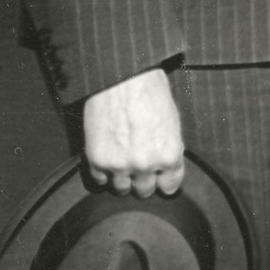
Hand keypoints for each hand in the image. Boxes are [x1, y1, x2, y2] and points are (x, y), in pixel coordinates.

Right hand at [82, 68, 184, 197]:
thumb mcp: (172, 124)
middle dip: (143, 180)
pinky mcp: (96, 160)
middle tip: (140, 165)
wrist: (122, 78)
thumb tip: (167, 168)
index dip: (164, 180)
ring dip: (123, 178)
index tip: (160, 176)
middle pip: (145, 191)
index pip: (170, 187)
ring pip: (122, 190)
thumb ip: (169, 150)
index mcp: (170, 155)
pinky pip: (100, 181)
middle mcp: (145, 164)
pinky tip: (109, 156)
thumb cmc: (151, 94)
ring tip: (123, 161)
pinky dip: (103, 172)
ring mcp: (119, 164)